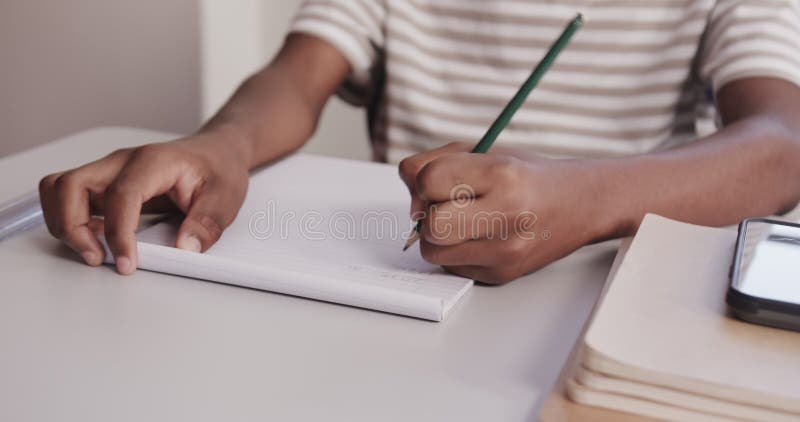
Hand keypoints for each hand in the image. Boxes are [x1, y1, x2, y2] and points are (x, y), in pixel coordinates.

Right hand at [39, 129, 249, 274]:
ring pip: (59, 188)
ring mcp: (108, 170)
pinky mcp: (103, 182)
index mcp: (153, 161)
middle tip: (98, 257)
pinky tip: (96, 238)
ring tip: (94, 249)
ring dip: (65, 223)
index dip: (118, 233)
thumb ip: (207, 222)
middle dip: (73, 227)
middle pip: (70, 185)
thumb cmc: (217, 169)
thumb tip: (185, 248)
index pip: (121, 194)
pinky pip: (68, 196)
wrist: (215, 152)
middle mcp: (122, 161)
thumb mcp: (226, 195)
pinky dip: (70, 219)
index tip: (126, 262)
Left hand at [399, 143, 610, 283]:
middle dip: (429, 215)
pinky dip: (456, 252)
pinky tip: (480, 237)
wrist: (579, 204)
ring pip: (434, 253)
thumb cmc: (525, 175)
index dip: (424, 180)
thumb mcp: (482, 152)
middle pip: (430, 226)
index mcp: (501, 173)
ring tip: (464, 221)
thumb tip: (411, 202)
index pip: (429, 181)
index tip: (439, 180)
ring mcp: (506, 250)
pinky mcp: (502, 275)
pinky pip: (451, 268)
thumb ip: (433, 164)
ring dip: (438, 237)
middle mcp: (507, 214)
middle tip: (446, 206)